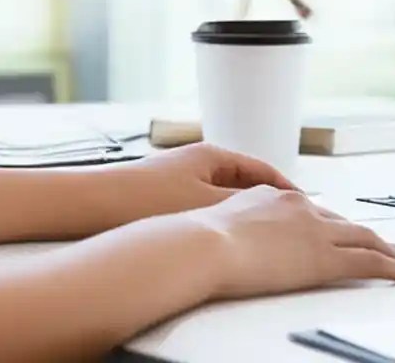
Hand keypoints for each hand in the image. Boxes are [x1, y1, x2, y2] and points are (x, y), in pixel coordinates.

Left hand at [96, 143, 342, 229]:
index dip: (288, 189)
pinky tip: (216, 240)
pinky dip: (216, 221)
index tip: (305, 207)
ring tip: (253, 235)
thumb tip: (274, 210)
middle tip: (286, 223)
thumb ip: (242, 206)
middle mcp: (198, 161)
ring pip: (223, 198)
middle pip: (245, 183)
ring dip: (239, 214)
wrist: (90, 202)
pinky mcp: (164, 196)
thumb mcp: (205, 204)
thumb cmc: (142, 197)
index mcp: (213, 155)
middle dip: (266, 203)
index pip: (264, 169)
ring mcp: (180, 178)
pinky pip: (203, 207)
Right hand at [191, 185, 394, 298]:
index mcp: (274, 196)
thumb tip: (222, 233)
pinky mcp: (325, 258)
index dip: (329, 225)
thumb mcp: (213, 220)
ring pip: (366, 238)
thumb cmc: (193, 241)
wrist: (200, 245)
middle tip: (383, 246)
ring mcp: (315, 231)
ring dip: (388, 251)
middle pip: (344, 222)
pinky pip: (370, 262)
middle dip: (364, 235)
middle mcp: (301, 208)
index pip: (311, 212)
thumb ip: (228, 223)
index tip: (338, 234)